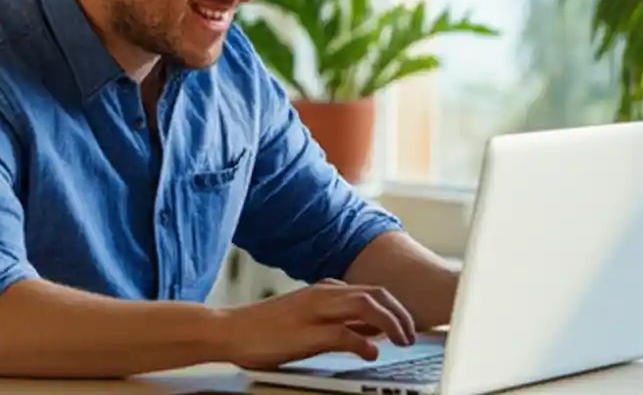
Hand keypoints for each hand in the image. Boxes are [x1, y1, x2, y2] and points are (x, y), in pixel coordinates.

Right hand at [218, 278, 415, 368]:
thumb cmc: (266, 328)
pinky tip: (372, 353)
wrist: (229, 330)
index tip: (411, 323)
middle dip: (401, 313)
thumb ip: (341, 321)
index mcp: (326, 289)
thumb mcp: (310, 319)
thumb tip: (374, 331)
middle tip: (413, 334)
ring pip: (366, 305)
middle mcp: (323, 294)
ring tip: (403, 340)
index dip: (397, 306)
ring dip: (391, 322)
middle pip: (377, 293)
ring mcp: (315, 311)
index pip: (373, 290)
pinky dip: (364, 342)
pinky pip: (343, 333)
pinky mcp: (305, 332)